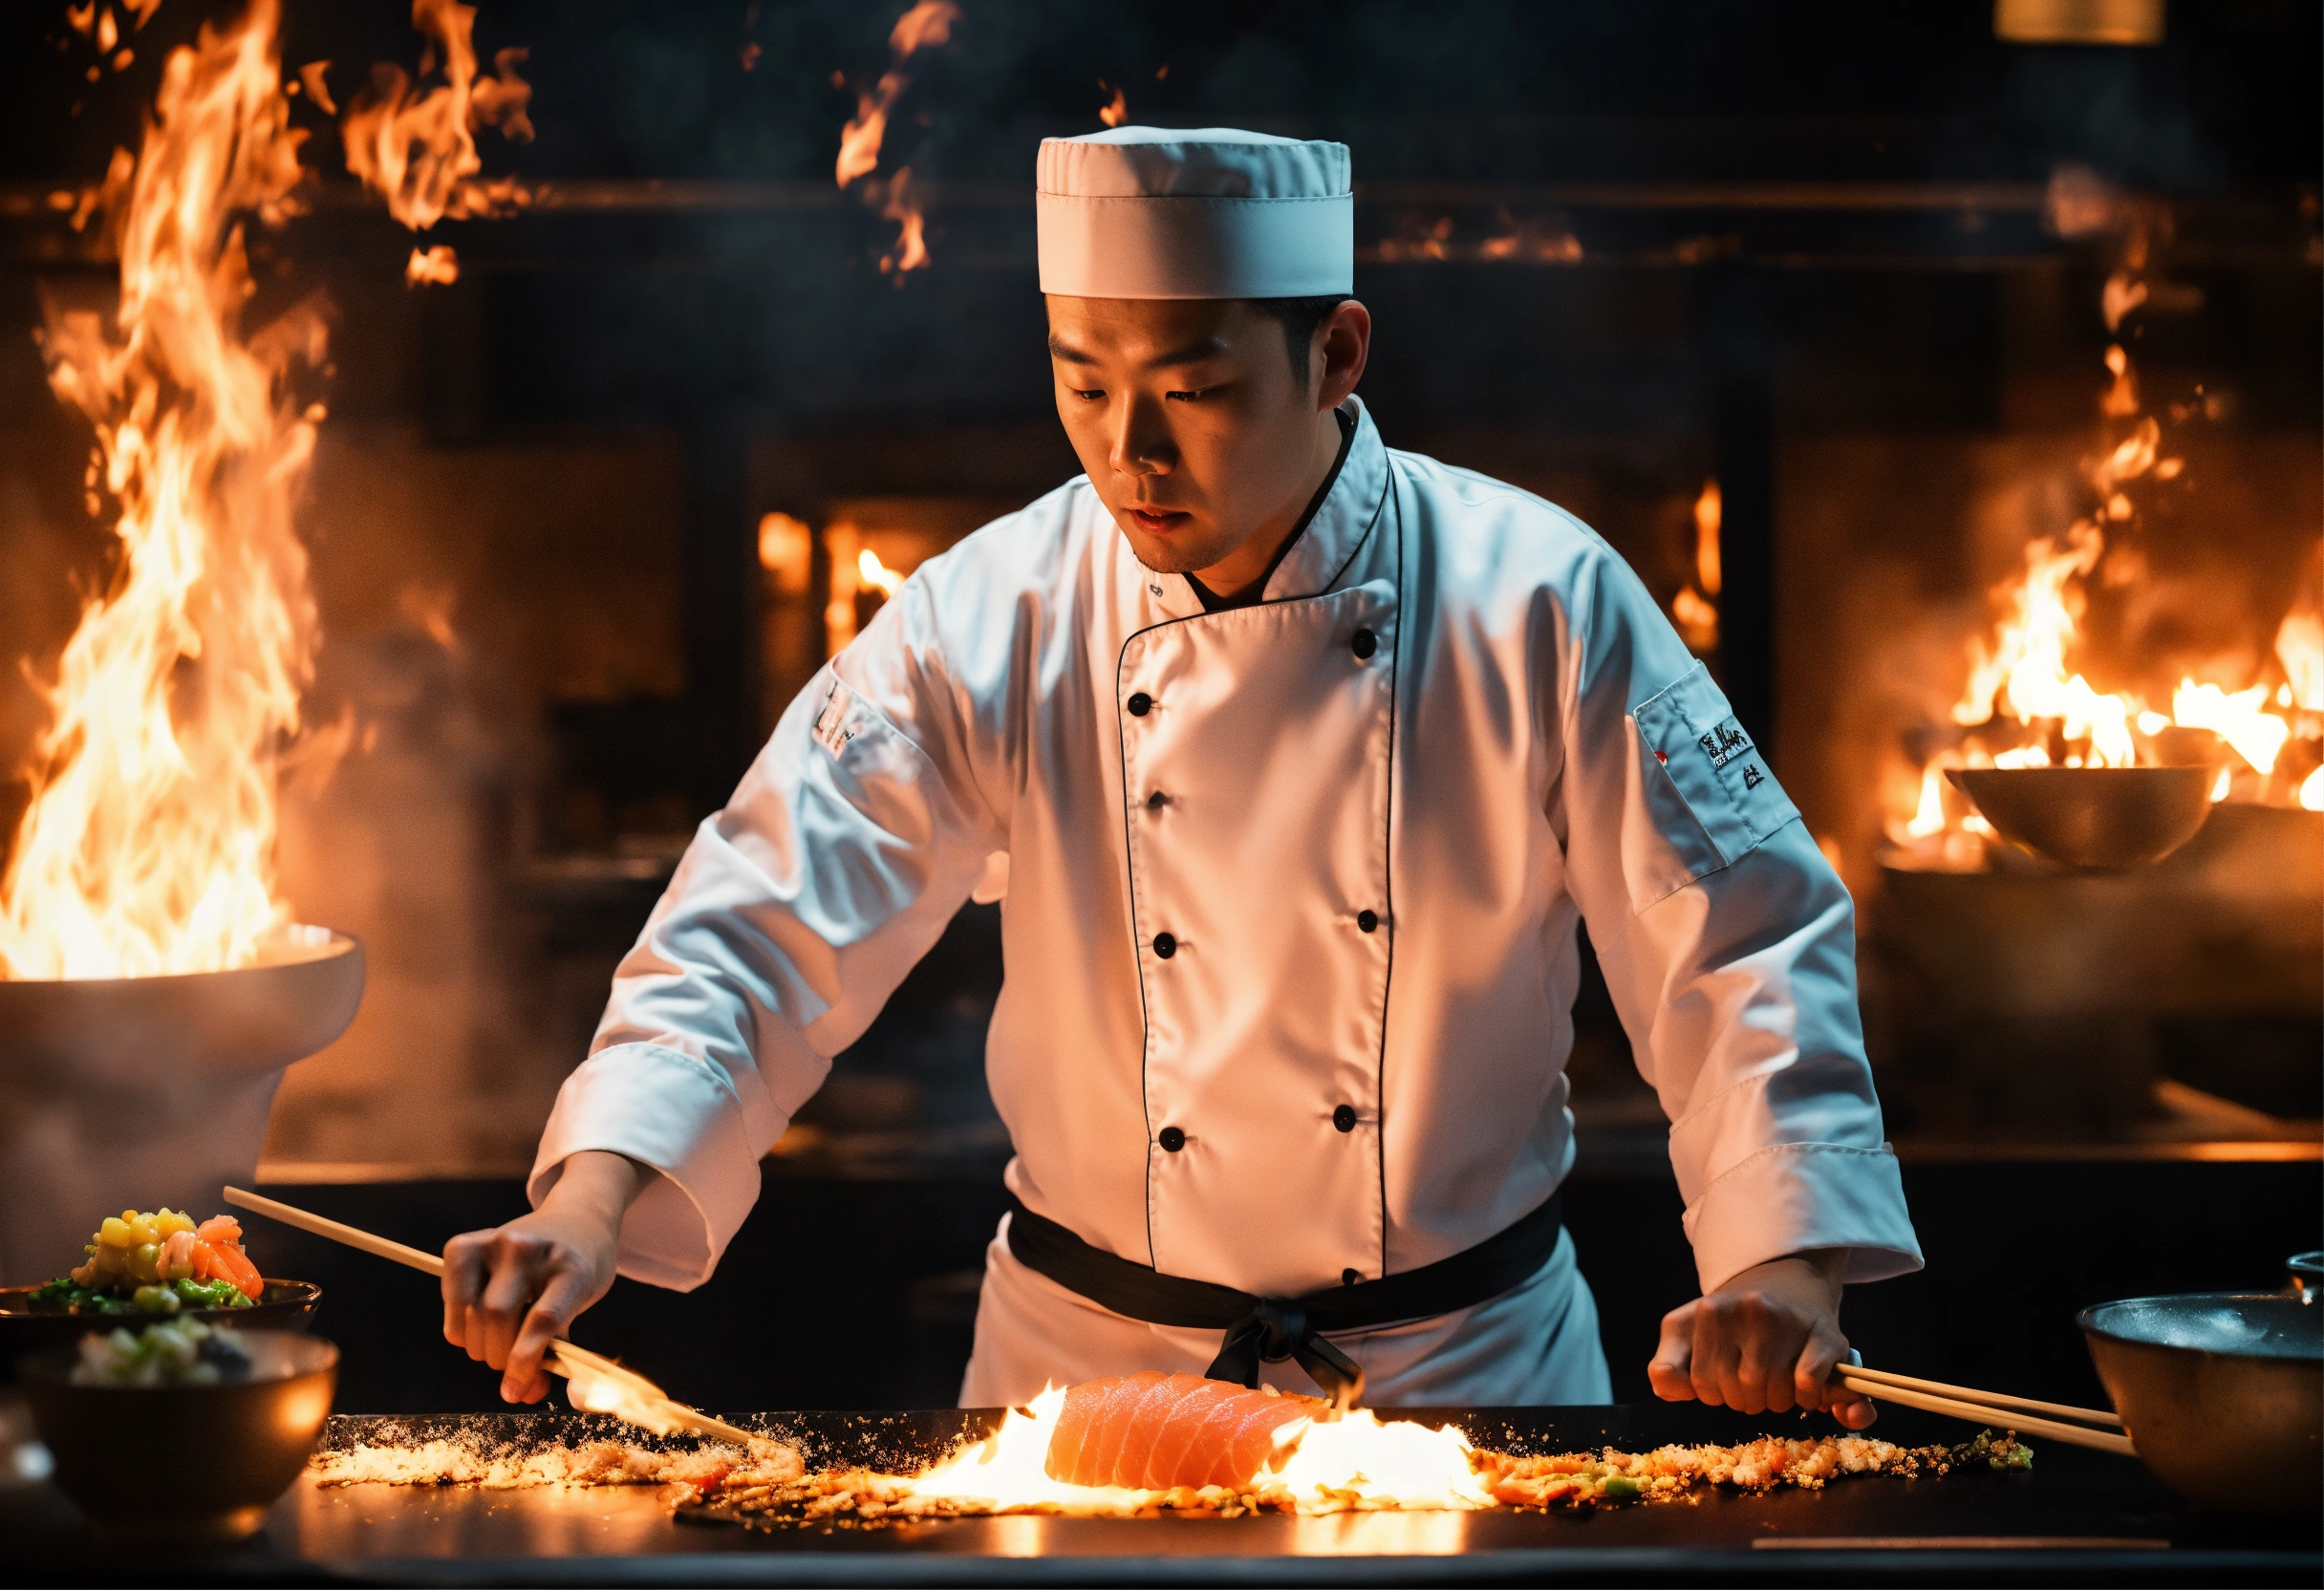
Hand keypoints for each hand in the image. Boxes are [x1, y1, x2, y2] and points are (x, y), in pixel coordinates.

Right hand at [441, 1151, 641, 1402]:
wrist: (578, 1218)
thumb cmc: (580, 1270)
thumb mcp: (583, 1303)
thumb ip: (555, 1350)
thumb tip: (524, 1395)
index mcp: (571, 1267)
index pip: (543, 1319)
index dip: (525, 1361)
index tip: (516, 1390)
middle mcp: (531, 1249)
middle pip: (498, 1317)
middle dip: (498, 1356)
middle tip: (506, 1367)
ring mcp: (497, 1241)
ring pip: (472, 1310)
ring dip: (477, 1345)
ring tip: (494, 1347)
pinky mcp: (467, 1242)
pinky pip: (450, 1295)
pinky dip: (457, 1324)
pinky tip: (475, 1327)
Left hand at [1646, 1249, 1875, 1429]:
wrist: (1785, 1282)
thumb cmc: (1730, 1319)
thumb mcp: (1687, 1332)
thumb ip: (1667, 1363)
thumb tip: (1664, 1386)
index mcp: (1710, 1311)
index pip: (1703, 1385)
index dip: (1716, 1394)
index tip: (1726, 1379)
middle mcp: (1749, 1310)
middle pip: (1741, 1392)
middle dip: (1746, 1400)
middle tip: (1755, 1387)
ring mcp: (1789, 1320)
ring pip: (1773, 1392)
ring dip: (1776, 1401)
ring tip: (1776, 1385)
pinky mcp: (1826, 1334)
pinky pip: (1809, 1384)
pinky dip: (1808, 1398)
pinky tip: (1804, 1388)